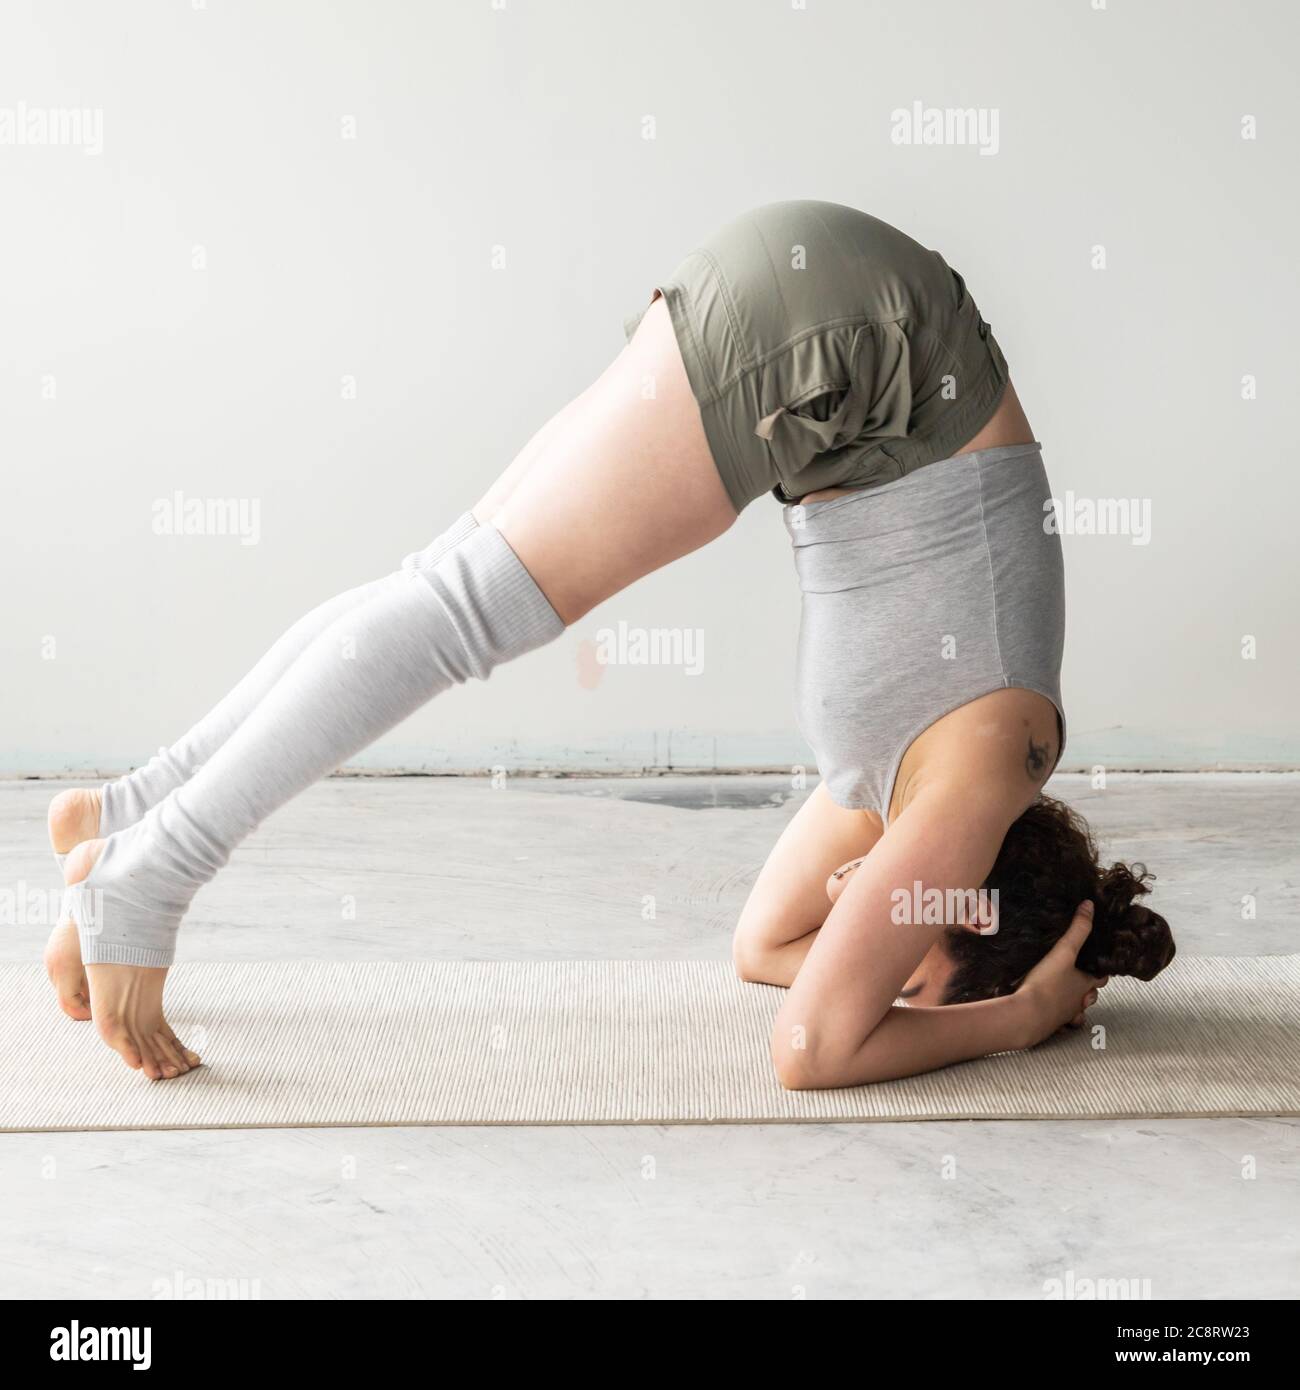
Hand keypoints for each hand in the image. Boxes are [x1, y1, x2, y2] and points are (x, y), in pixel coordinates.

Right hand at [1015, 901, 1108, 1045]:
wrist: (1026, 1016)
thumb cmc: (1047, 985)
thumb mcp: (1063, 952)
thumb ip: (1077, 930)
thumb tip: (1089, 906)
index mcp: (1085, 984)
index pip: (1102, 977)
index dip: (1102, 970)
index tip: (1100, 963)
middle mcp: (1079, 1002)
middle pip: (1091, 995)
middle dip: (1088, 988)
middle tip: (1081, 978)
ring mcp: (1065, 1016)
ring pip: (1077, 1011)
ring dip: (1075, 1004)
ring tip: (1065, 994)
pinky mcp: (1049, 1025)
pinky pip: (1059, 1023)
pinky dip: (1058, 1018)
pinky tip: (1048, 1010)